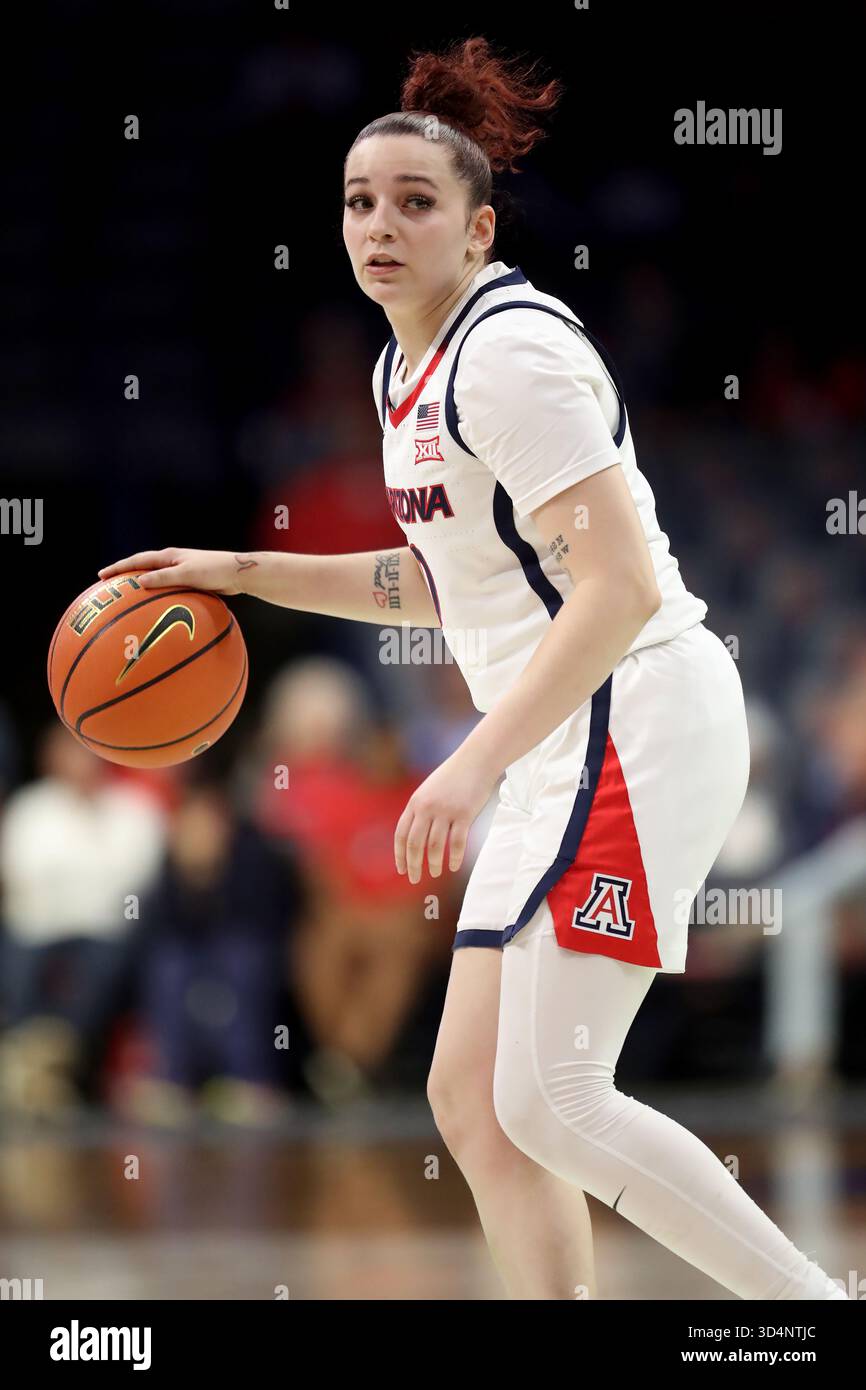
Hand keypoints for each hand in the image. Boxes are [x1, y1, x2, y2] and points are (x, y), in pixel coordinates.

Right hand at [96, 547, 250, 595]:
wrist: (238, 573)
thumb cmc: (213, 571)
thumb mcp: (187, 574)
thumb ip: (164, 578)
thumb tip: (139, 582)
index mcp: (168, 556)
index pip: (137, 561)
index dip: (119, 568)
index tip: (101, 575)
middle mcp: (171, 561)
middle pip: (141, 568)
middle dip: (124, 575)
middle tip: (107, 585)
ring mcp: (179, 571)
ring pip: (153, 579)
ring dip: (139, 586)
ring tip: (125, 597)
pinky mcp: (188, 581)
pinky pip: (166, 589)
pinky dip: (155, 595)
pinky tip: (153, 608)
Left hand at [394, 744, 499, 883]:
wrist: (476, 760)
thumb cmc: (453, 777)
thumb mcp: (429, 790)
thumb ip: (420, 811)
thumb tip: (415, 837)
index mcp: (415, 803)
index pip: (401, 835)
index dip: (399, 855)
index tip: (401, 869)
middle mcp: (427, 808)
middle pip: (415, 844)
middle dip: (413, 864)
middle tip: (414, 878)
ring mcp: (446, 811)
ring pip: (435, 846)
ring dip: (433, 863)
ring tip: (435, 872)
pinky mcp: (464, 814)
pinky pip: (457, 843)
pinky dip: (454, 858)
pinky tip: (453, 867)